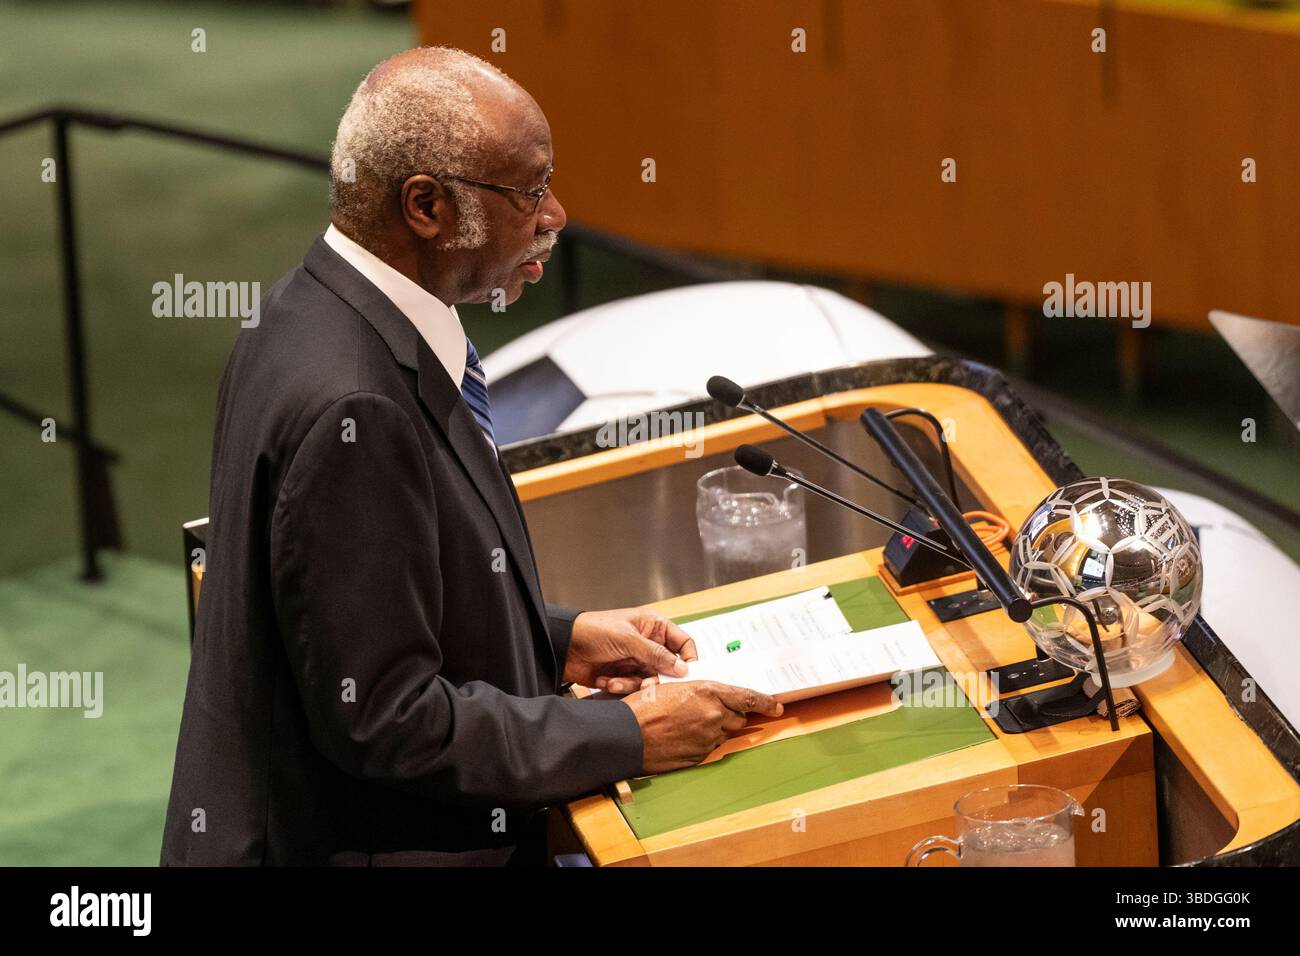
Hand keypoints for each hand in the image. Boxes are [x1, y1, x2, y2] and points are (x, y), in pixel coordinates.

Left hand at [563, 606, 696, 692]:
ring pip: (650, 681)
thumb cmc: (593, 630)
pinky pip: (634, 688)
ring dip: (633, 684)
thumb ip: (656, 654)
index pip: (683, 643)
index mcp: (653, 626)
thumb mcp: (627, 639)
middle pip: (668, 667)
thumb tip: (682, 668)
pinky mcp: (624, 675)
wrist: (563, 647)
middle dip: (657, 678)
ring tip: (617, 680)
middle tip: (648, 685)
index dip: (688, 658)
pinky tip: (606, 680)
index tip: (686, 674)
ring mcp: (636, 660)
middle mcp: (648, 644)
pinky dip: (622, 687)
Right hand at [622, 681, 783, 772]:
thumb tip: (712, 698)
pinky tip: (681, 737)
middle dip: (729, 715)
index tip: (776, 706)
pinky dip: (700, 742)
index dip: (765, 702)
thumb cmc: (644, 706)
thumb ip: (701, 693)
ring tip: (686, 725)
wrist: (627, 734)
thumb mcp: (675, 687)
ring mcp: (708, 738)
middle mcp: (714, 715)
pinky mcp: (699, 756)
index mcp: (709, 692)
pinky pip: (708, 748)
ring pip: (722, 734)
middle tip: (709, 713)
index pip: (748, 698)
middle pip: (737, 718)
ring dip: (712, 729)